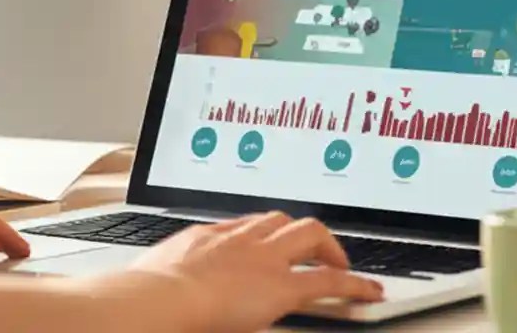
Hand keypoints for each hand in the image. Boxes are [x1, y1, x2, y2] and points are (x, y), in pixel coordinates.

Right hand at [130, 213, 383, 332]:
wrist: (160, 297)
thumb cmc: (147, 293)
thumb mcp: (153, 274)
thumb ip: (166, 272)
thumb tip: (154, 284)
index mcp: (206, 236)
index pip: (243, 225)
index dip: (261, 234)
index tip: (267, 243)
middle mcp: (239, 239)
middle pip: (279, 219)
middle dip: (298, 233)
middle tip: (312, 251)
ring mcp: (263, 258)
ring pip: (309, 234)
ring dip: (329, 248)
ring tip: (343, 265)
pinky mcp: (283, 285)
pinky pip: (329, 280)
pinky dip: (355, 284)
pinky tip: (369, 291)